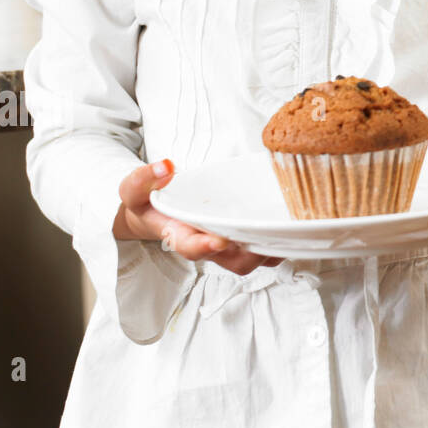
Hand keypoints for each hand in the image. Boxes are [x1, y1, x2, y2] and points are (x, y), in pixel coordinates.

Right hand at [114, 160, 282, 275]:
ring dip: (271, 249)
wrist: (155, 214)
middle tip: (269, 235)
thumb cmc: (147, 202)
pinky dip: (276, 241)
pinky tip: (292, 226)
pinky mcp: (239, 238)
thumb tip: (166, 166)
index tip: (220, 241)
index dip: (206, 247)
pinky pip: (261, 247)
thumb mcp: (135, 188)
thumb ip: (145, 178)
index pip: (191, 247)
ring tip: (289, 232)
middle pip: (232, 261)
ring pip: (252, 258)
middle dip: (251, 254)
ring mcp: (224, 246)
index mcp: (177, 235)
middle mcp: (205, 245)